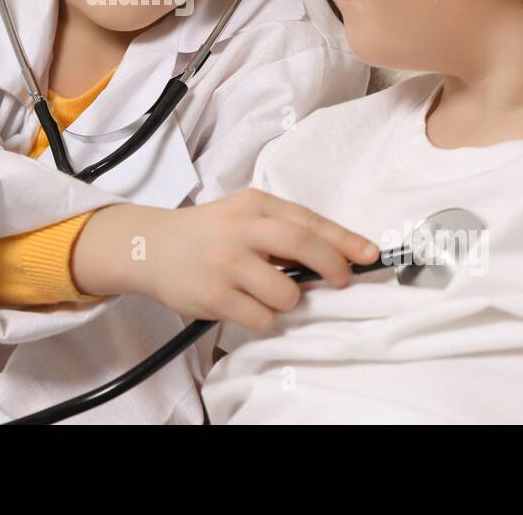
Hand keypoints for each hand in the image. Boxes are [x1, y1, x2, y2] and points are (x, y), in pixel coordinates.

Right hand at [74, 188, 379, 333]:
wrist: (152, 247)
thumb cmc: (209, 232)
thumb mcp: (243, 215)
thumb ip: (282, 228)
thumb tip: (337, 255)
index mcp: (254, 204)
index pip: (308, 220)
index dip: (344, 239)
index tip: (370, 254)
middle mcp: (240, 229)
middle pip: (303, 245)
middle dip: (332, 266)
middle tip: (341, 281)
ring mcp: (226, 263)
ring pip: (286, 291)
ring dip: (291, 300)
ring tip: (273, 294)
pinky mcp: (213, 295)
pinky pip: (261, 318)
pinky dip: (266, 318)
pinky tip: (250, 306)